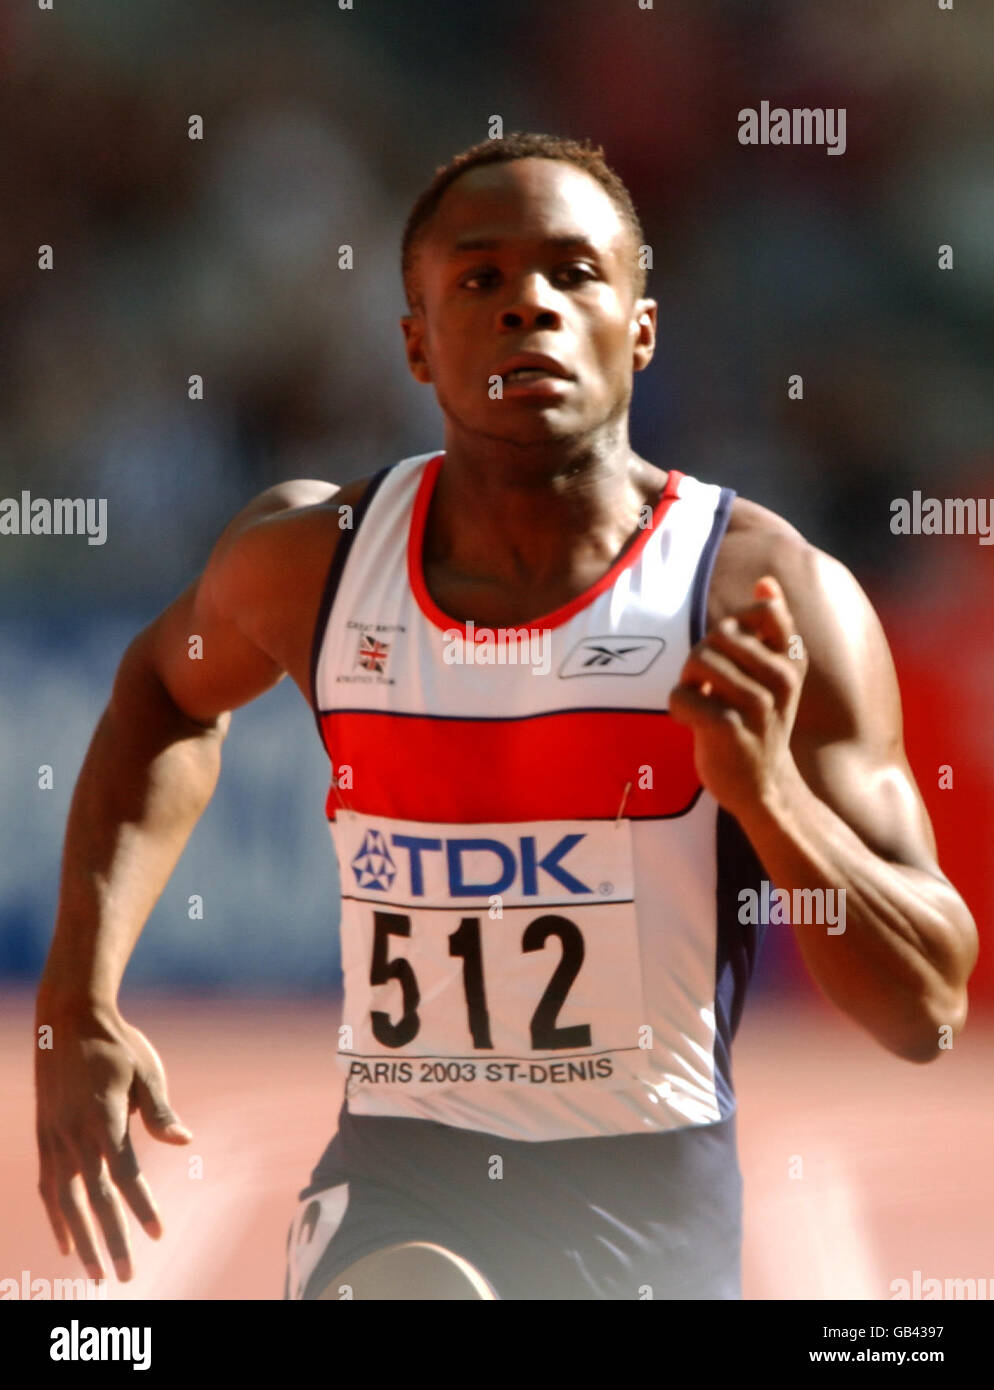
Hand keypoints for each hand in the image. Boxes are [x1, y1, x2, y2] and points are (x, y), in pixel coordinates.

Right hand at [35, 998, 191, 1282]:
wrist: (68, 1018)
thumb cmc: (117, 1044)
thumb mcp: (146, 1070)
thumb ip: (159, 1110)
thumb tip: (185, 1141)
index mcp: (104, 1119)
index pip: (125, 1175)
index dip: (142, 1208)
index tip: (158, 1235)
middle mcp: (74, 1134)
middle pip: (95, 1200)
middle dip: (112, 1241)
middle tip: (127, 1276)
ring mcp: (54, 1138)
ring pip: (67, 1202)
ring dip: (83, 1239)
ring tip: (98, 1272)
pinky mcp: (44, 1136)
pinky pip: (48, 1187)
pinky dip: (57, 1217)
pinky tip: (68, 1243)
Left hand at [669, 576, 806, 818]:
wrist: (763, 787)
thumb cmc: (762, 724)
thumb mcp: (778, 675)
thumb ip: (773, 628)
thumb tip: (766, 581)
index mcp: (792, 661)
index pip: (765, 612)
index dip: (735, 626)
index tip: (733, 656)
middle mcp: (781, 680)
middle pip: (719, 632)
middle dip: (703, 655)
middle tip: (707, 683)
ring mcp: (757, 705)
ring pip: (698, 660)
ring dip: (688, 682)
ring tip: (702, 702)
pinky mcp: (728, 728)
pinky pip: (681, 696)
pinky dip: (679, 707)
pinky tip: (694, 724)